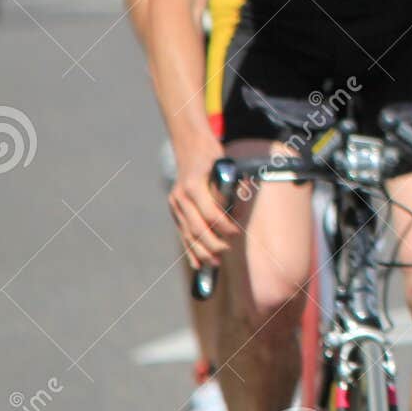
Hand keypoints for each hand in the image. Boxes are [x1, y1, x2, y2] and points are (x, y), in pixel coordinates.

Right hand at [168, 133, 240, 270]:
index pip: (210, 214)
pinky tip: (197, 263)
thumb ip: (230, 189)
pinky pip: (182, 233)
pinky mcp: (174, 210)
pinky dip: (190, 249)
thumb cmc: (212, 156)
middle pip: (197, 228)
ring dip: (201, 251)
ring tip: (215, 263)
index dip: (224, 226)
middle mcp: (181, 197)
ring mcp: (175, 204)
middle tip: (226, 250)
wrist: (190, 146)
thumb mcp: (225, 167)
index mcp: (194, 186)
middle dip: (213, 244)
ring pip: (188, 234)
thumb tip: (237, 212)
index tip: (236, 232)